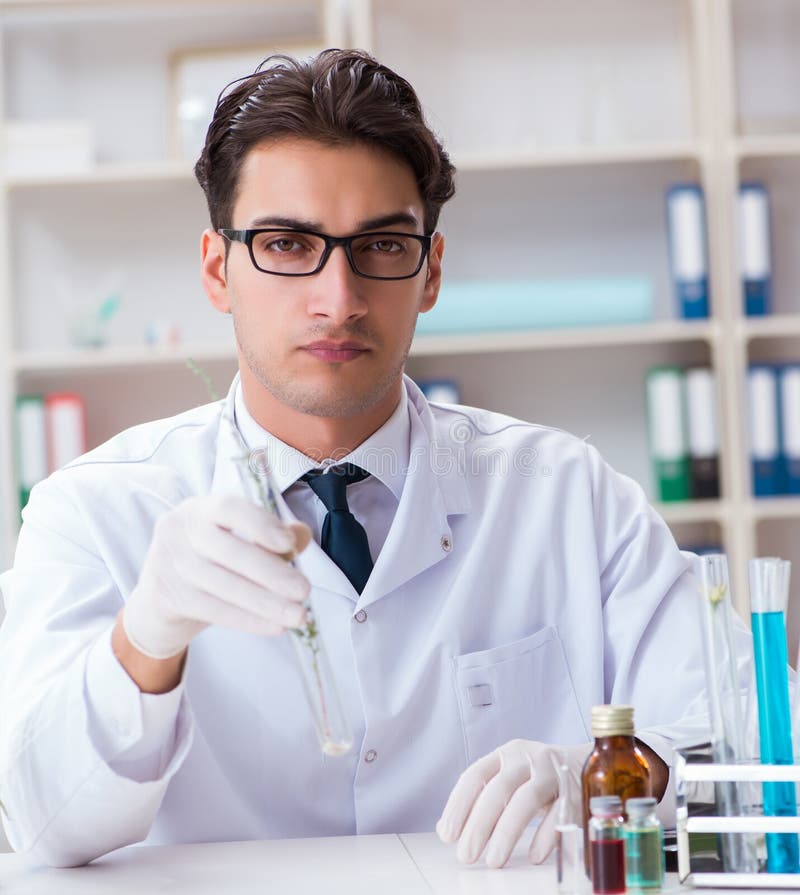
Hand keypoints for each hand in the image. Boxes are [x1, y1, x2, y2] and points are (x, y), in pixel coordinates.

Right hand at [122, 495, 311, 659]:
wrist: (158, 604)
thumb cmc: (207, 565)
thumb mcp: (236, 544)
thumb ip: (271, 536)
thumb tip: (302, 534)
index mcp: (200, 509)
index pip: (229, 508)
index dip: (260, 525)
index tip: (289, 544)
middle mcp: (180, 529)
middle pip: (230, 550)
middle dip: (272, 572)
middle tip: (304, 590)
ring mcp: (168, 563)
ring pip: (224, 584)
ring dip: (266, 602)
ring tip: (297, 615)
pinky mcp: (165, 596)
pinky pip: (214, 609)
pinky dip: (248, 620)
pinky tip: (274, 626)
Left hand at [436, 739, 589, 867]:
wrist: (589, 766)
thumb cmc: (540, 778)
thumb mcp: (511, 780)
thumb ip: (482, 800)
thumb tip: (446, 829)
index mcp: (506, 754)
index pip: (475, 775)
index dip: (459, 805)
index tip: (448, 834)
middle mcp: (528, 758)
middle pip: (499, 789)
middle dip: (480, 824)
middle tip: (466, 854)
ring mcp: (554, 772)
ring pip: (527, 799)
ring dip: (507, 832)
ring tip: (493, 860)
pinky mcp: (577, 790)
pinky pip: (560, 813)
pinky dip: (546, 835)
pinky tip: (534, 856)